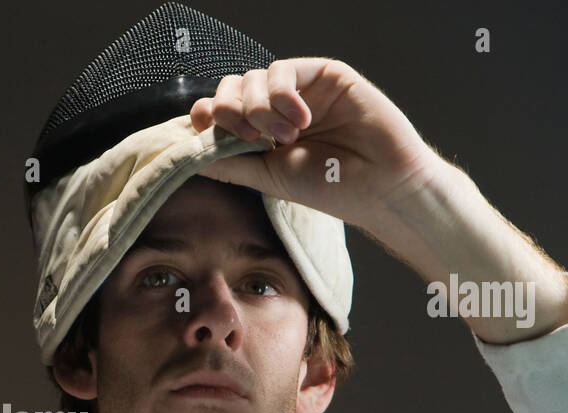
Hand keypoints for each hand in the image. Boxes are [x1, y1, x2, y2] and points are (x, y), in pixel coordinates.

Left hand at [189, 58, 442, 232]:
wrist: (380, 185)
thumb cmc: (331, 187)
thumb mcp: (266, 178)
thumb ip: (228, 162)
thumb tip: (187, 152)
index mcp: (260, 135)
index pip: (221, 112)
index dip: (206, 112)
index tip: (201, 123)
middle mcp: (276, 110)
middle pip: (231, 88)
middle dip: (228, 108)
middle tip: (247, 134)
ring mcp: (298, 91)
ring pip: (253, 76)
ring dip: (258, 106)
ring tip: (285, 137)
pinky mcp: (322, 75)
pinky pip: (284, 69)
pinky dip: (282, 94)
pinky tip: (300, 121)